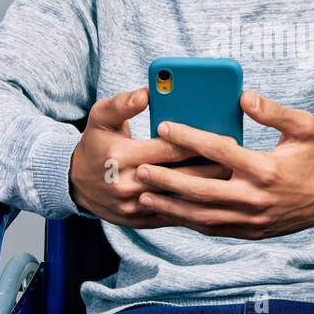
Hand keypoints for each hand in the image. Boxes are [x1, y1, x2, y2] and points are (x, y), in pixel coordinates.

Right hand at [68, 87, 229, 227]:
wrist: (74, 184)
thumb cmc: (94, 144)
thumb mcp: (100, 117)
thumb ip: (123, 104)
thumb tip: (147, 93)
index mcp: (122, 157)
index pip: (169, 150)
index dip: (198, 144)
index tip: (225, 139)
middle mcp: (128, 185)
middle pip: (180, 177)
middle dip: (211, 169)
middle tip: (239, 162)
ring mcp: (134, 206)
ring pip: (179, 199)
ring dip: (207, 191)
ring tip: (232, 180)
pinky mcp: (139, 221)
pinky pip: (172, 216)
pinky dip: (194, 208)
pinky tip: (213, 200)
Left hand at [134, 89, 313, 239]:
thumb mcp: (304, 126)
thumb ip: (273, 111)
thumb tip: (244, 96)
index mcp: (266, 168)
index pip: (219, 150)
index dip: (189, 138)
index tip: (165, 127)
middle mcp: (256, 197)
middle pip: (202, 191)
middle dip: (168, 181)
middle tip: (141, 171)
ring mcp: (253, 219)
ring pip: (203, 216)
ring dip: (171, 208)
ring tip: (144, 198)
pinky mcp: (252, 232)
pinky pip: (214, 229)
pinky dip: (190, 222)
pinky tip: (171, 213)